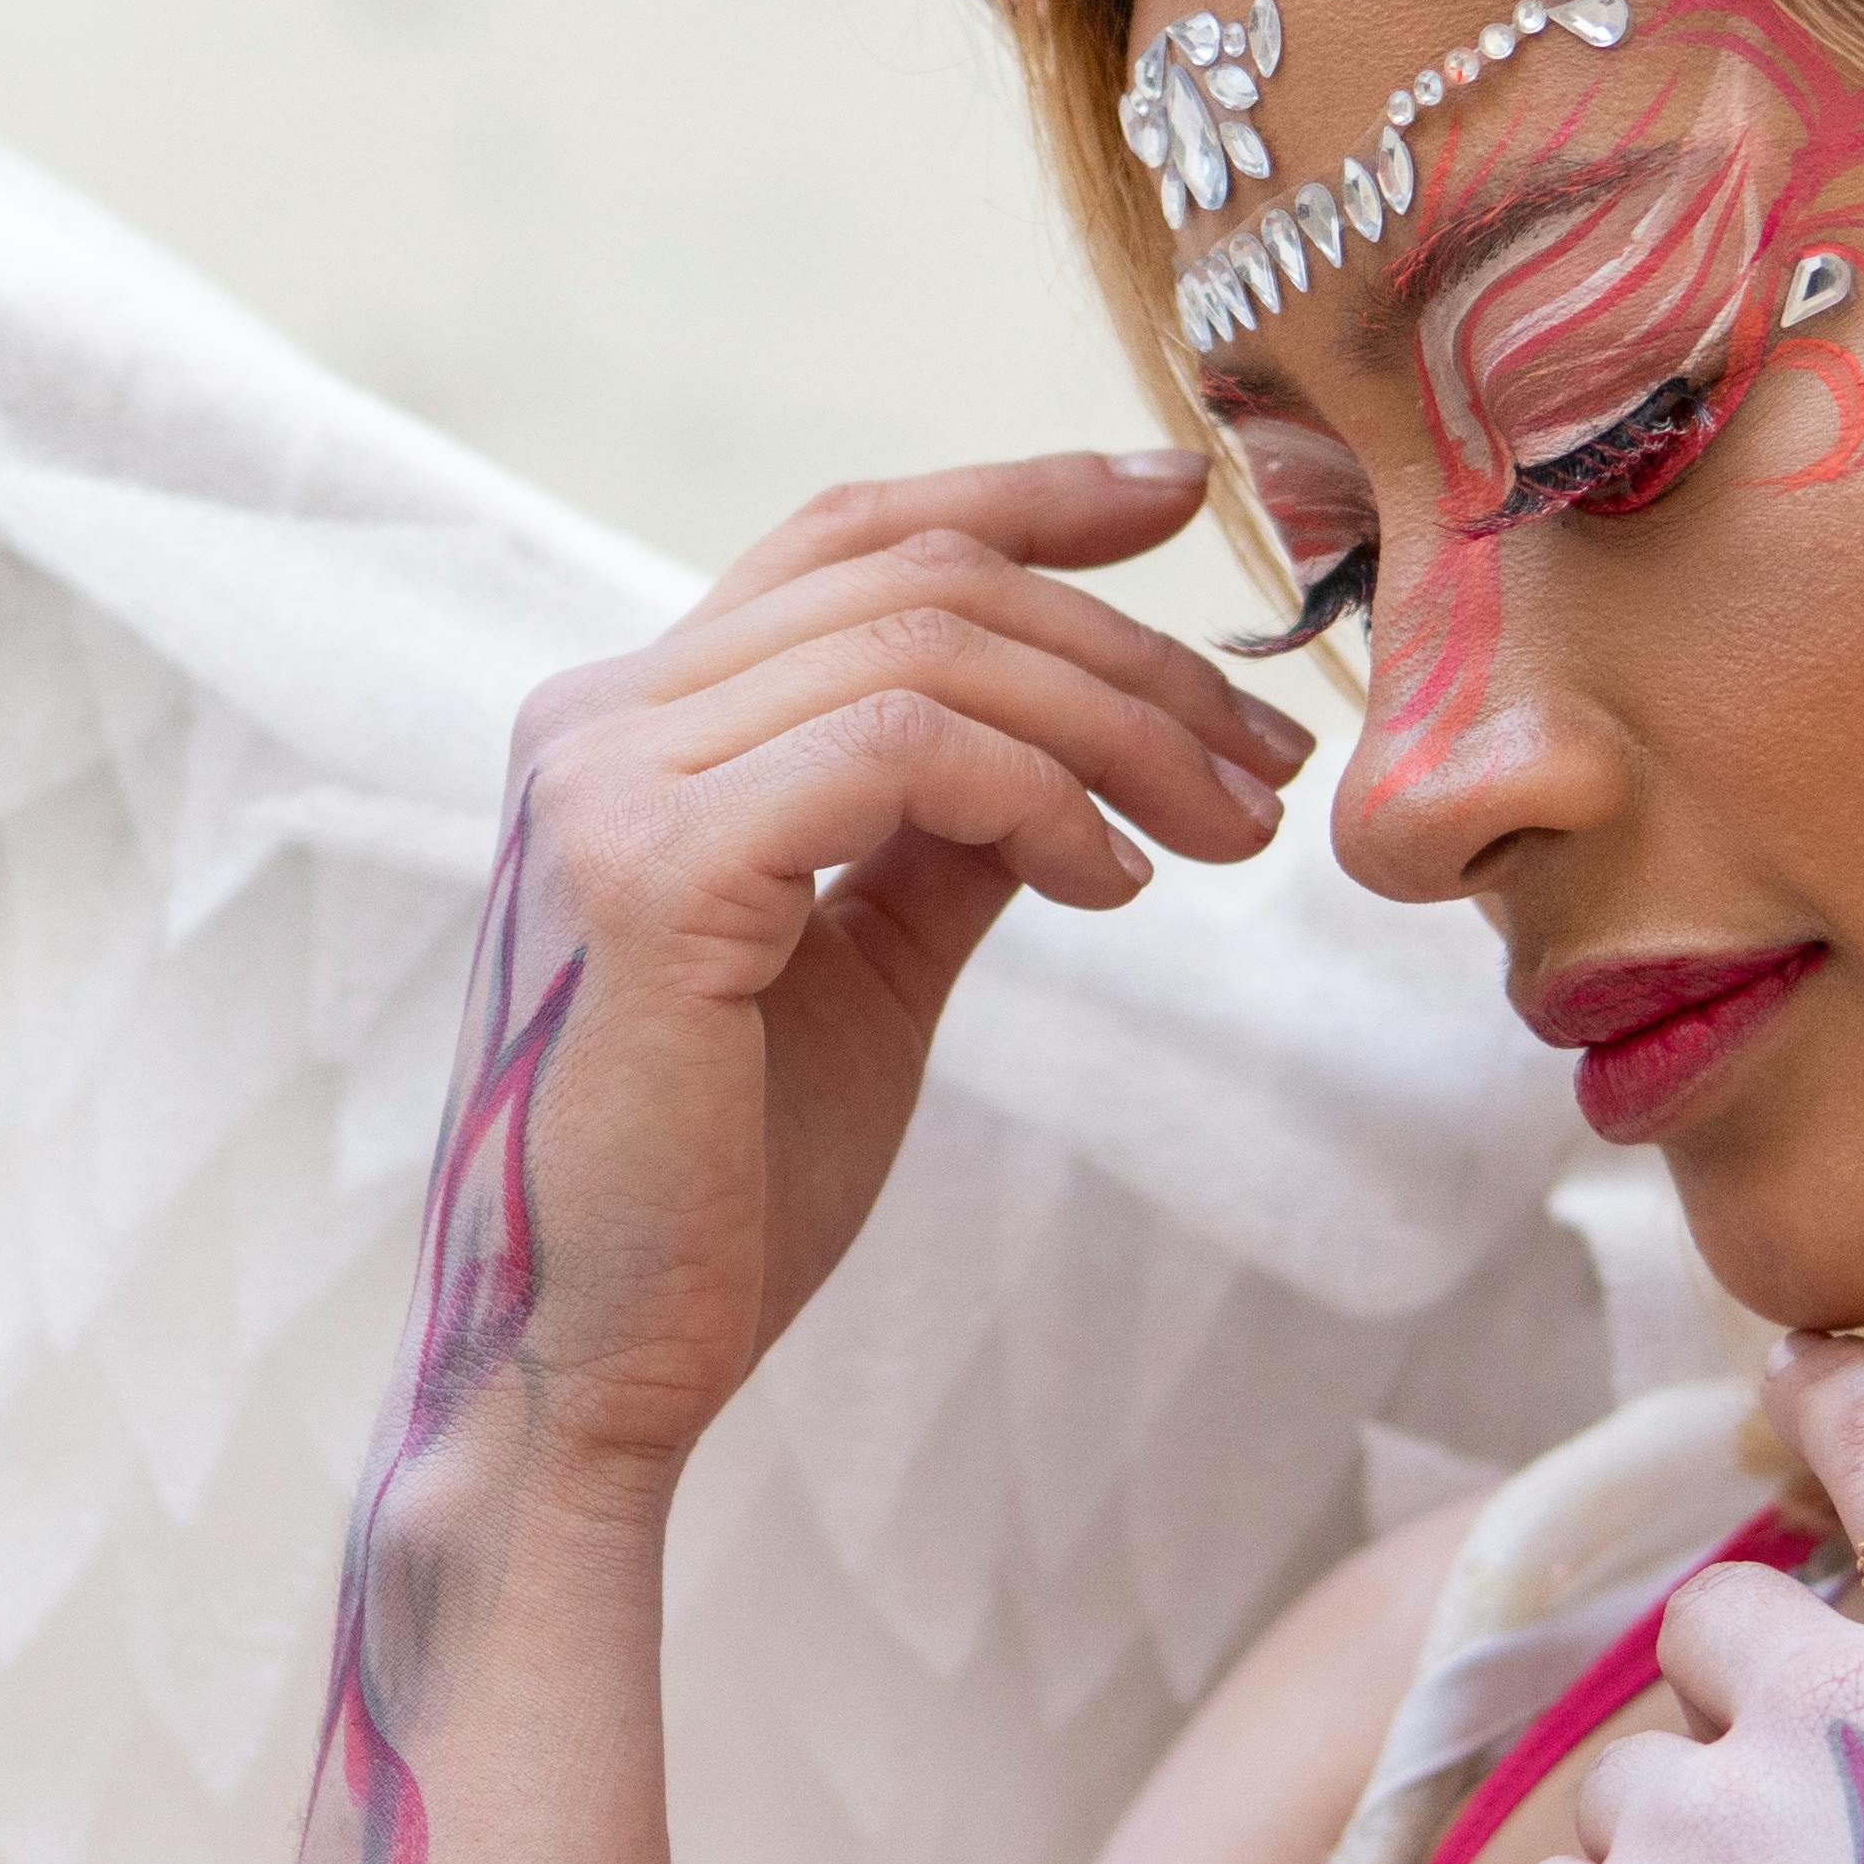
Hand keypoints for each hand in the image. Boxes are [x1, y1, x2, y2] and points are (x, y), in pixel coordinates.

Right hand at [437, 451, 1308, 1483]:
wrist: (596, 1368)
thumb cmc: (721, 1192)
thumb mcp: (864, 969)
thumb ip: (943, 839)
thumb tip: (1079, 748)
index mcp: (631, 725)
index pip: (843, 539)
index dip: (1018, 495)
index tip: (1180, 496)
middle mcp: (598, 719)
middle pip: (911, 579)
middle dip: (1126, 648)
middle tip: (1267, 754)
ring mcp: (608, 782)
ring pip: (923, 648)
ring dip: (1116, 725)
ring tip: (1223, 830)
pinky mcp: (650, 869)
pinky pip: (898, 749)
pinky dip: (1038, 797)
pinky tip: (1110, 885)